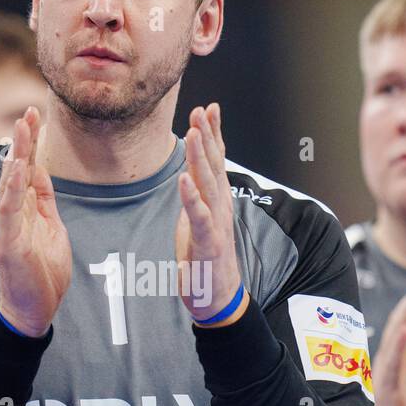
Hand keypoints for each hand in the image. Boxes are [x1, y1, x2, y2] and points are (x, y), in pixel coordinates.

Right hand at [0, 107, 70, 336]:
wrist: (34, 309)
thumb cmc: (42, 272)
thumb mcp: (52, 227)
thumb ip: (44, 200)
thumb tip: (39, 171)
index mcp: (25, 208)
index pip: (27, 168)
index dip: (31, 143)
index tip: (35, 116)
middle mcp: (12, 212)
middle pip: (17, 169)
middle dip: (23, 140)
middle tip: (28, 112)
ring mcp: (7, 225)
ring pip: (10, 183)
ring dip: (16, 155)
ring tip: (21, 130)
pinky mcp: (6, 241)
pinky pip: (8, 209)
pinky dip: (13, 186)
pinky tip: (17, 166)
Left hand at [176, 103, 244, 324]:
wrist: (219, 297)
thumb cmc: (207, 258)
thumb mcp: (201, 218)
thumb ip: (198, 195)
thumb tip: (190, 172)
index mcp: (219, 200)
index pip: (217, 160)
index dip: (214, 133)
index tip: (209, 108)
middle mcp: (221, 207)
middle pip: (214, 165)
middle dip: (208, 136)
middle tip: (202, 110)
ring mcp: (216, 224)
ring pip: (209, 184)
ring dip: (200, 157)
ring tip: (195, 133)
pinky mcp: (207, 243)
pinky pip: (199, 216)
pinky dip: (191, 197)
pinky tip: (184, 180)